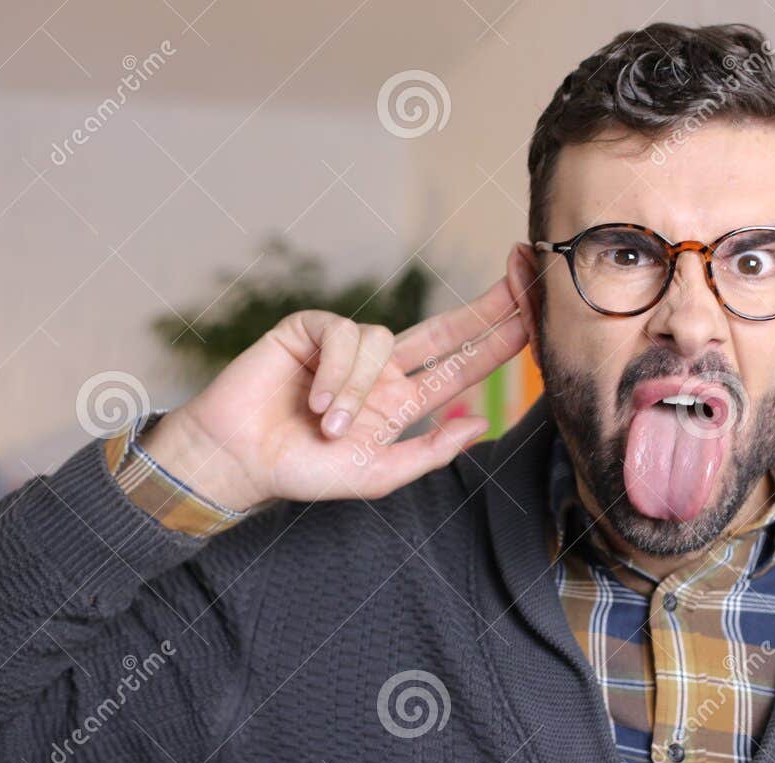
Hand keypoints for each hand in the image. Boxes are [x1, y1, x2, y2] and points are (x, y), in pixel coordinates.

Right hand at [140, 278, 527, 507]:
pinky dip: (334, 372)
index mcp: (403, 401)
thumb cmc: (303, 470)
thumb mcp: (376, 475)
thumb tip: (480, 424)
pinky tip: (313, 402)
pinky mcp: (311, 330)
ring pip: (382, 342)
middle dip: (486, 305)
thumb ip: (428, 452)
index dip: (497, 338)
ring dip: (356, 389)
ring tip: (329, 426)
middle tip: (524, 276)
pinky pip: (343, 336)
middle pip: (446, 329)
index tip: (535, 313)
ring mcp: (348, 348)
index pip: (461, 365)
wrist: (240, 461)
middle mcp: (383, 370)